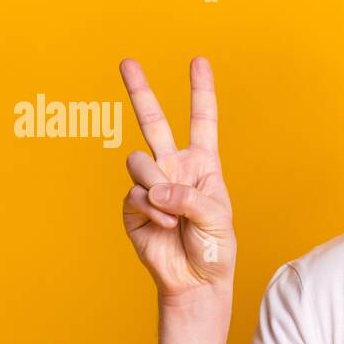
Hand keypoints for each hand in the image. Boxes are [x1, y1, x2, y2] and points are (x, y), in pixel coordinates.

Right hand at [119, 57, 235, 300]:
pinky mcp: (133, 207)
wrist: (195, 281)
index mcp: (202, 165)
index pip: (202, 121)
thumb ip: (189, 198)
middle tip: (127, 62)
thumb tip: (154, 190)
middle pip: (153, 122)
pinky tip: (165, 226)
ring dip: (157, 187)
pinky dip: (151, 211)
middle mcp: (174, 169)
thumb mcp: (216, 219)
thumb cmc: (214, 249)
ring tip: (172, 214)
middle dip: (140, 91)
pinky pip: (135, 195)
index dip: (201, 92)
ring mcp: (151, 185)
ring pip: (139, 162)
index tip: (198, 61)